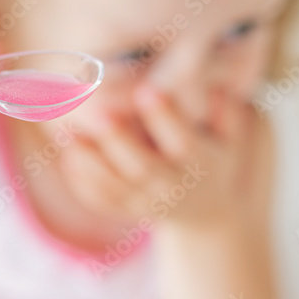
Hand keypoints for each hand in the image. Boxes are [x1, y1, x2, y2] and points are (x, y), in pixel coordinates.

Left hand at [67, 85, 259, 225]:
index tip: (146, 89)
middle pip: (141, 167)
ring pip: (112, 187)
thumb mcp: (233, 140)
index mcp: (201, 166)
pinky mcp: (126, 211)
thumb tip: (217, 83)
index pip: (182, 142)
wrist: (208, 216)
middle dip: (117, 140)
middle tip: (96, 112)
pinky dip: (80, 182)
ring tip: (66, 130)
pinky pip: (99, 201)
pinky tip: (65, 155)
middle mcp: (171, 188)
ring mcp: (145, 203)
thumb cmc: (218, 160)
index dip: (165, 117)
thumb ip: (226, 113)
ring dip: (87, 160)